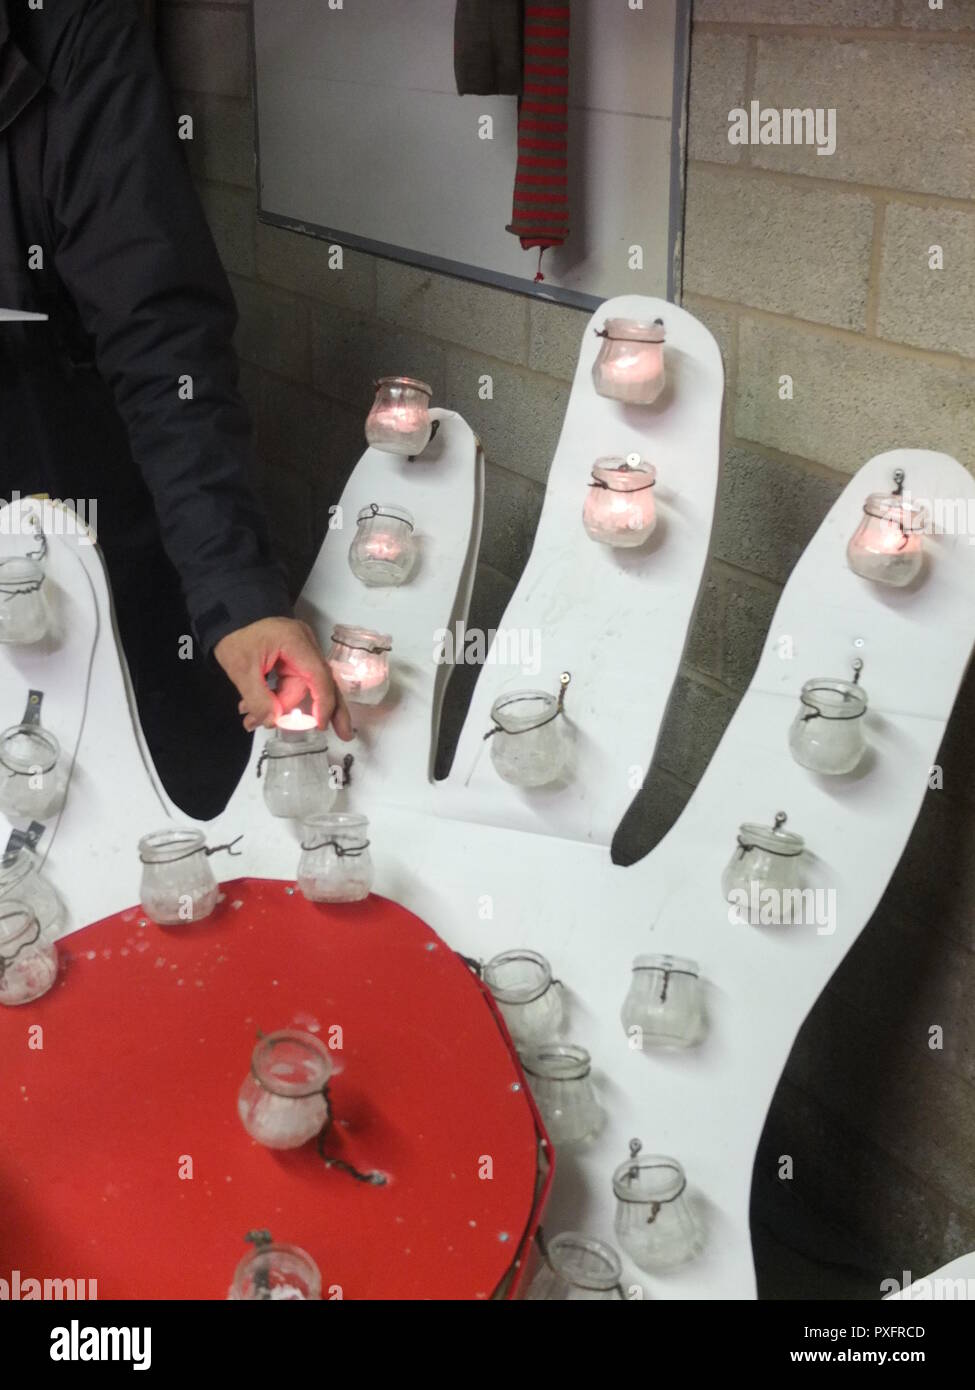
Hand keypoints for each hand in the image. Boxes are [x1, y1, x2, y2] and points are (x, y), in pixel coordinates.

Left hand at [214, 617, 353, 738]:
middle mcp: (305, 645)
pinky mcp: (294, 659)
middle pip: (323, 682)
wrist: (228, 619)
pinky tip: (257, 711)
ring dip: (282, 708)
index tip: (320, 725)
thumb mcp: (241, 670)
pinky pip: (294, 683)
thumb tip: (274, 722)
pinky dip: (278, 699)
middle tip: (344, 736)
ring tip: (253, 722)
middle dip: (329, 710)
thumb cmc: (234, 639)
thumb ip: (258, 698)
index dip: (323, 702)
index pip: (318, 675)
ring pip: (304, 687)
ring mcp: (302, 651)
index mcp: (295, 642)